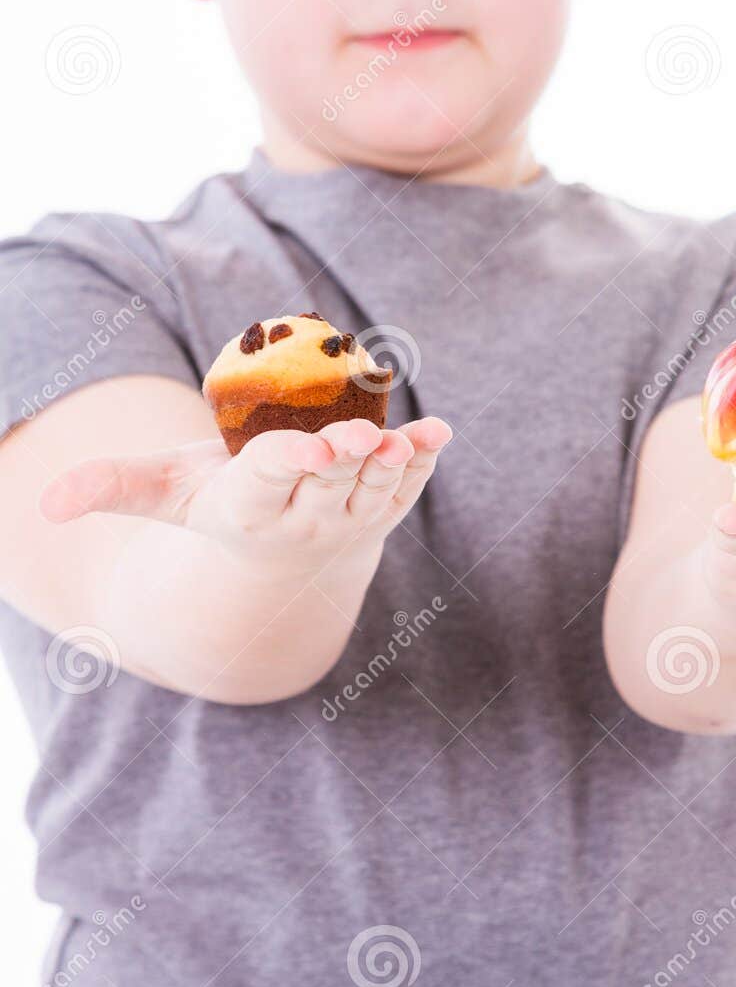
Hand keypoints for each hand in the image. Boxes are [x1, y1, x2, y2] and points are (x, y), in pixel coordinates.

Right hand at [39, 417, 452, 575]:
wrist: (283, 552)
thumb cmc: (219, 503)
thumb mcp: (167, 494)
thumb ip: (113, 487)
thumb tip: (44, 503)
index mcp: (248, 510)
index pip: (269, 480)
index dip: (289, 462)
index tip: (309, 450)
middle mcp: (304, 520)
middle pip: (327, 480)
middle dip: (344, 456)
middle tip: (361, 434)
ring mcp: (351, 516)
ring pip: (373, 488)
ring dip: (391, 464)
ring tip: (403, 439)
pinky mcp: (385, 505)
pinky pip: (409, 483)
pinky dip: (425, 460)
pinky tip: (440, 433)